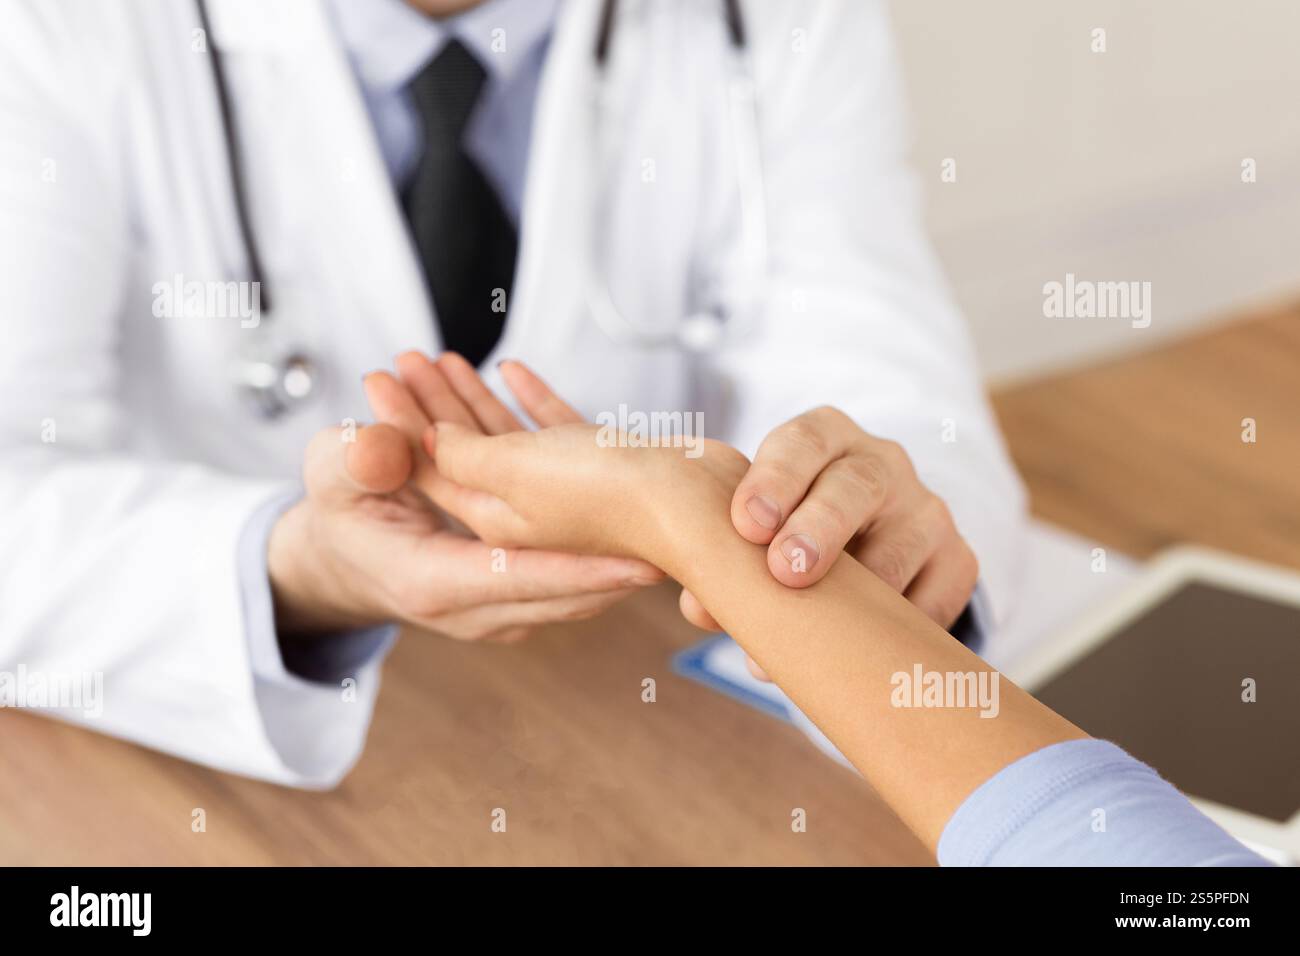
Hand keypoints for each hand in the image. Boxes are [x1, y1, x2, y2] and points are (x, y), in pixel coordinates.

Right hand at [354, 352, 670, 638]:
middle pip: (565, 589)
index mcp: (432, 584)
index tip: (644, 562)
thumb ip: (354, 458)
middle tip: (673, 522)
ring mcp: (501, 602)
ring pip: (573, 572)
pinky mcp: (519, 584)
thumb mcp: (330, 474)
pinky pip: (569, 557)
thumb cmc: (341, 507)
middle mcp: (475, 607)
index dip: (583, 571)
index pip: (522, 581)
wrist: (347, 546)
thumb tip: (385, 445)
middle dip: (616, 553)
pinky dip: (595, 522)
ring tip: (649, 479)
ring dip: (608, 528)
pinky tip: (627, 482)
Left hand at [368, 351, 747, 560]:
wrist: (702, 508)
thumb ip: (464, 457)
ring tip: (442, 355)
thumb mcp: (516, 473)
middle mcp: (525, 511)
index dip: (400, 424)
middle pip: (462, 453)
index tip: (376, 378)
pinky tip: (512, 369)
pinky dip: (529, 401)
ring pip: (503, 440)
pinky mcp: (601, 470)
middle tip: (401, 359)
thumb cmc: (612, 495)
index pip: (431, 472)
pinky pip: (552, 432)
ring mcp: (564, 491)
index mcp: (495, 522)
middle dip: (430, 405)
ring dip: (472, 397)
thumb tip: (429, 441)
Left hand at [678, 407, 977, 679]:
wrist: (865, 540)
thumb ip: (725, 556)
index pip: (802, 441)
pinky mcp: (957, 559)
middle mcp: (880, 463)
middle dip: (821, 526)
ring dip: (861, 590)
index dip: (774, 479)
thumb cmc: (789, 527)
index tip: (748, 525)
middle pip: (860, 482)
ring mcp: (925, 509)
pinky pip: (940, 592)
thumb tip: (700, 607)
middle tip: (785, 571)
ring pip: (907, 540)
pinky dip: (903, 624)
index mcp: (824, 438)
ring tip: (816, 636)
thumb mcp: (759, 525)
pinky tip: (869, 652)